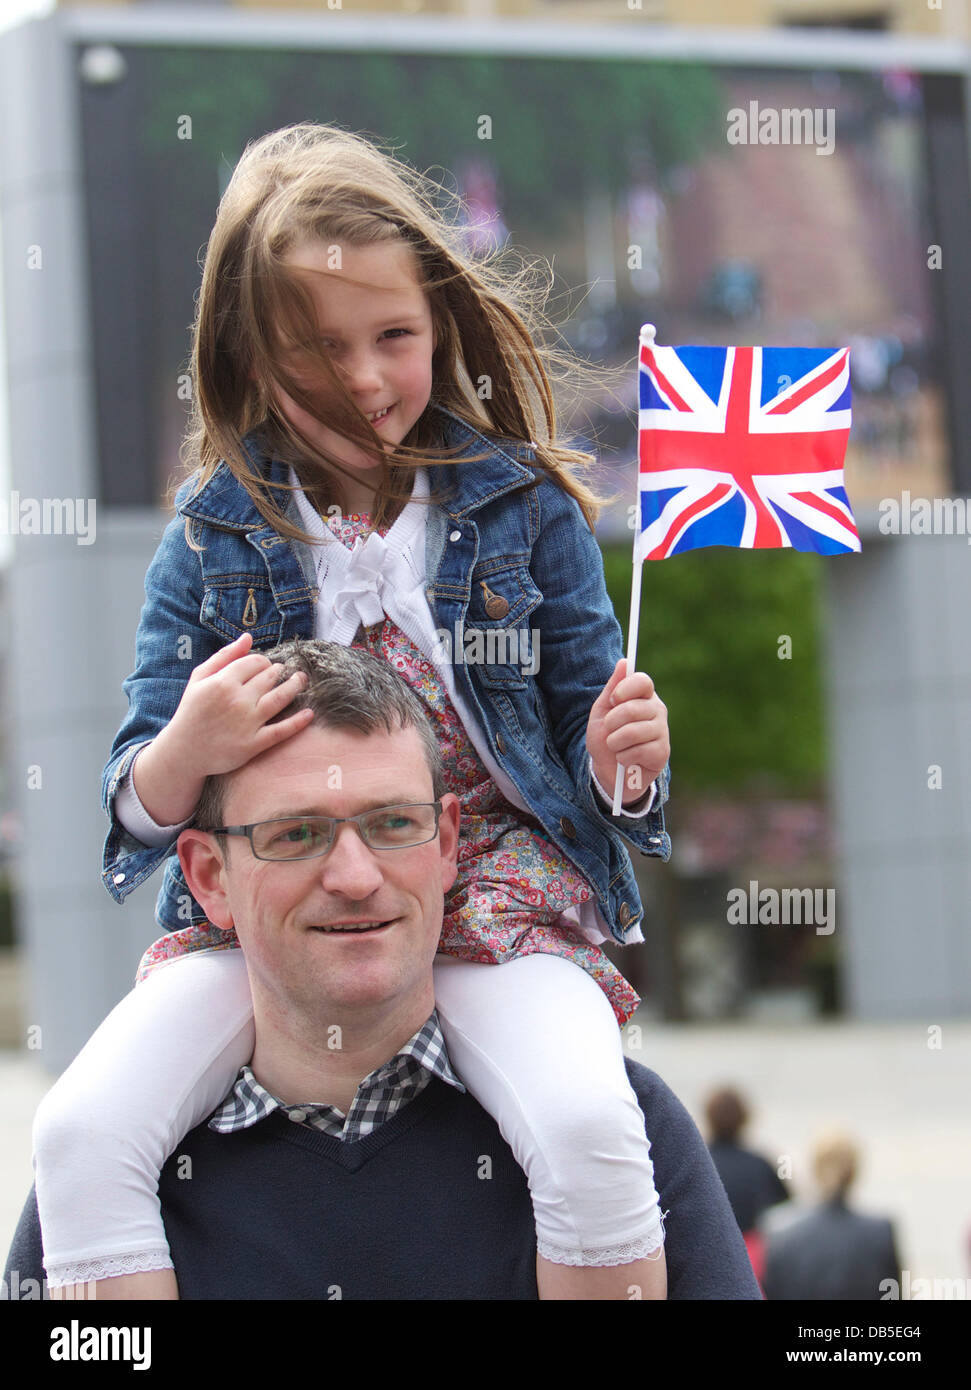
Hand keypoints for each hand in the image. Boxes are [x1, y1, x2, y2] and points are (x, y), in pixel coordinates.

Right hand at [158, 633, 313, 776]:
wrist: (184, 751)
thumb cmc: (192, 710)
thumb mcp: (200, 679)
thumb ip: (224, 656)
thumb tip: (248, 638)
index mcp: (222, 682)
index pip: (255, 662)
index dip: (264, 662)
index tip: (265, 666)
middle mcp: (236, 701)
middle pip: (270, 677)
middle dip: (280, 671)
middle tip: (284, 671)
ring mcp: (246, 723)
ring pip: (280, 699)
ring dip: (295, 686)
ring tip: (301, 680)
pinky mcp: (253, 744)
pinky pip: (281, 731)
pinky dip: (298, 722)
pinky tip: (310, 713)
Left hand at [586, 659, 669, 805]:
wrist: (608, 771)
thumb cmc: (606, 738)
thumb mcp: (602, 711)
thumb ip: (612, 688)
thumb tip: (624, 662)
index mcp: (644, 696)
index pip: (642, 681)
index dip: (625, 689)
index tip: (613, 700)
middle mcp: (657, 710)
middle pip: (633, 708)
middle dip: (612, 722)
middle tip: (610, 731)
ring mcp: (662, 731)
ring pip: (633, 731)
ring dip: (615, 742)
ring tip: (616, 747)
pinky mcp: (663, 752)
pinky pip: (638, 751)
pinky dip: (623, 757)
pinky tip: (626, 760)